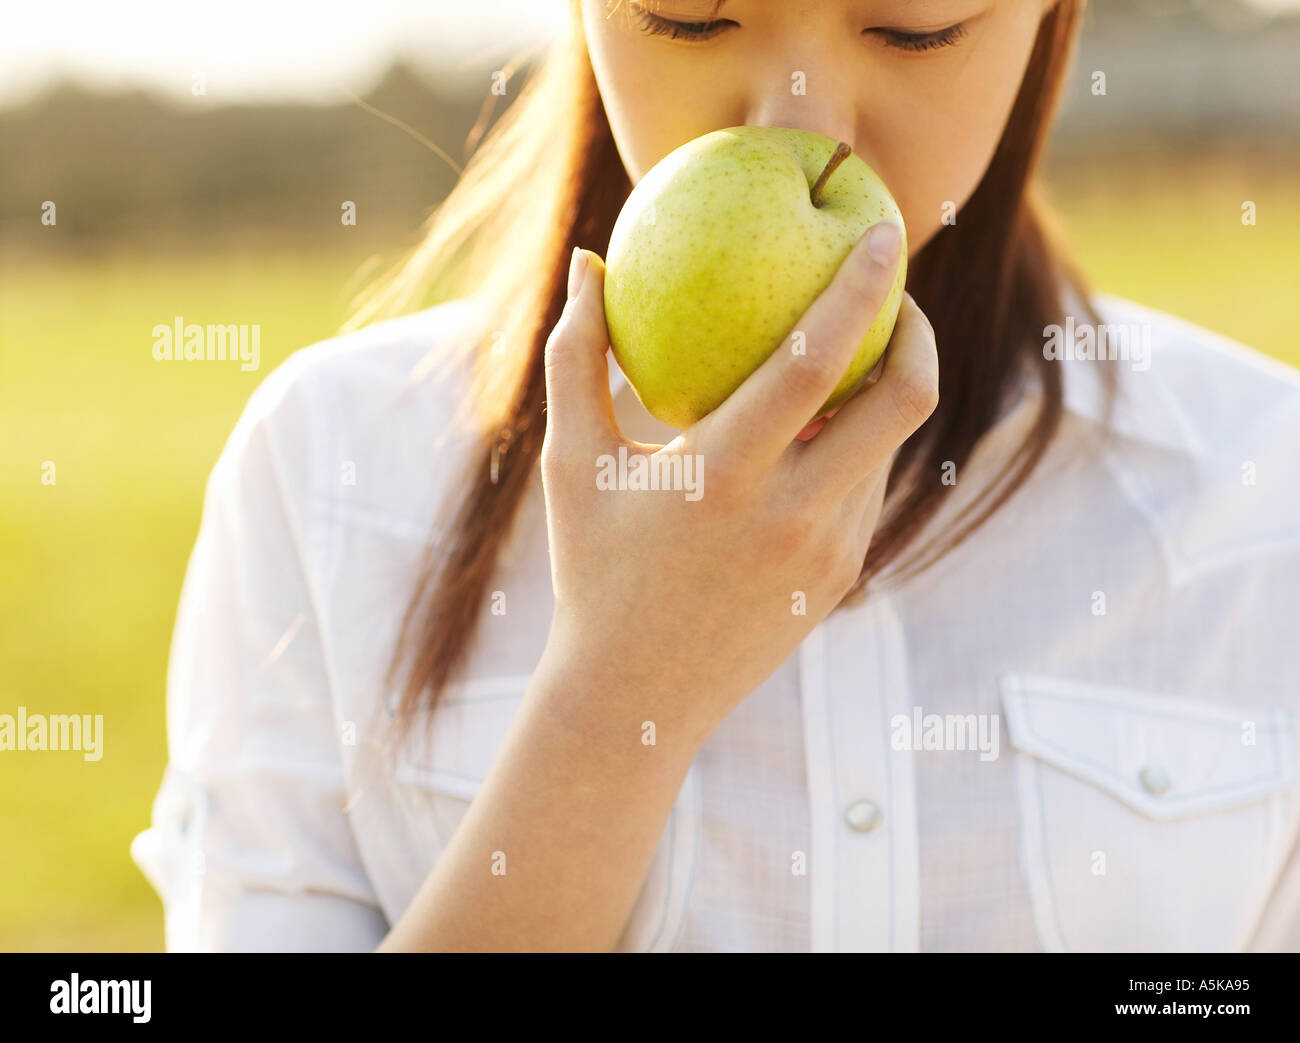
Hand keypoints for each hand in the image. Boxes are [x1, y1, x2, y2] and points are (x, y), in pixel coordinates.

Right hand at [537, 221, 937, 747]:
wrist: (633, 697)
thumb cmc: (592, 569)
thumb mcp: (571, 462)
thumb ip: (578, 355)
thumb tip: (592, 262)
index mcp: (723, 474)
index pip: (820, 360)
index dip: (864, 287)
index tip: (883, 232)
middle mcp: (792, 514)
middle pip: (903, 400)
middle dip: (918, 331)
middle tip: (894, 292)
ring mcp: (828, 553)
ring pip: (888, 445)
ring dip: (883, 389)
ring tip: (850, 355)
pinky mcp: (841, 578)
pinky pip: (868, 489)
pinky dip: (856, 445)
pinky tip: (821, 431)